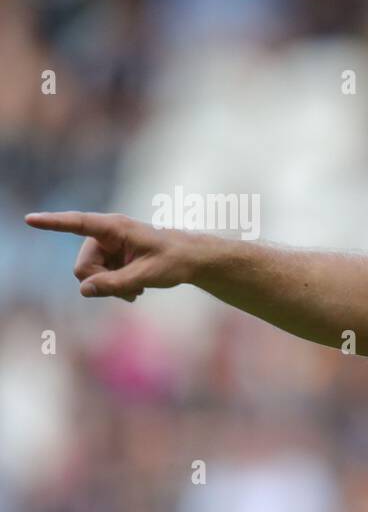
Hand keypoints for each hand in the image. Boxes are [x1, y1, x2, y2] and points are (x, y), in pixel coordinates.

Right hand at [26, 211, 196, 301]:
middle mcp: (106, 234)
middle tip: (130, 292)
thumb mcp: (147, 276)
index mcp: (115, 227)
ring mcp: (107, 247)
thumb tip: (84, 290)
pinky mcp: (111, 258)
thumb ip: (115, 283)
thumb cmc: (175, 260)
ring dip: (109, 287)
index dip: (53, 223)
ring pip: (89, 276)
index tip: (30, 220)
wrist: (193, 260)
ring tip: (136, 291)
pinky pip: (98, 279)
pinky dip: (113, 287)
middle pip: (82, 266)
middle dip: (100, 282)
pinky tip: (134, 291)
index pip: (78, 223)